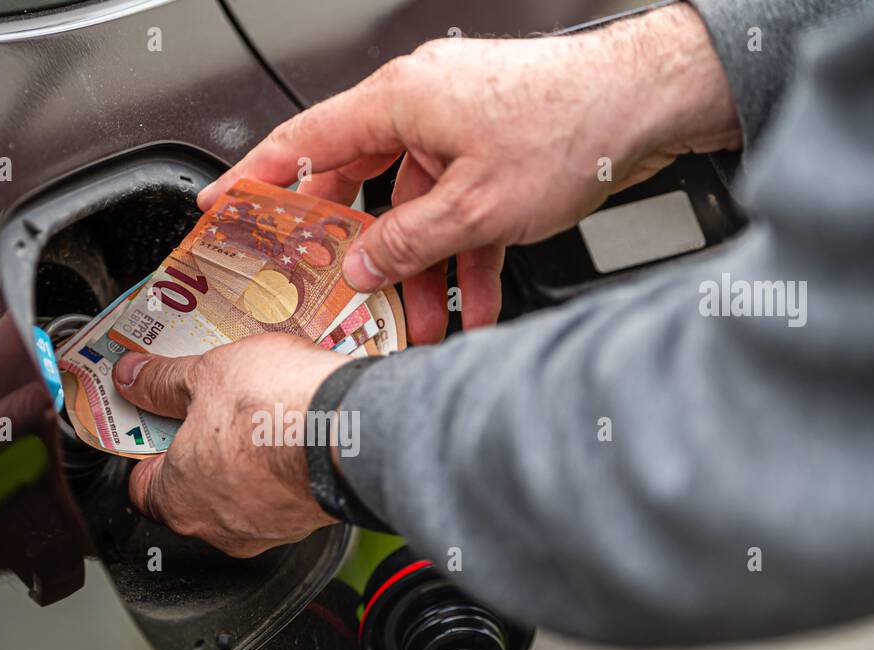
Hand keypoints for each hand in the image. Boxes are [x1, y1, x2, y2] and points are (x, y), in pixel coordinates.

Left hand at [111, 336, 349, 556]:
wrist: (351, 428)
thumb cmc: (275, 410)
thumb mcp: (206, 375)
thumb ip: (162, 381)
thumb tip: (135, 377)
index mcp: (177, 500)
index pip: (140, 486)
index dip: (146, 446)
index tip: (156, 419)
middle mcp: (216, 528)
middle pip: (190, 491)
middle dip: (196, 449)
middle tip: (206, 407)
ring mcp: (265, 531)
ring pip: (238, 496)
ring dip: (241, 462)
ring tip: (253, 415)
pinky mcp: (305, 523)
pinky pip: (279, 496)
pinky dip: (278, 471)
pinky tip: (286, 432)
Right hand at [199, 3, 738, 343]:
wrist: (651, 102)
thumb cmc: (572, 124)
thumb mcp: (474, 206)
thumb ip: (407, 242)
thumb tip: (363, 267)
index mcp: (400, 101)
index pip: (305, 140)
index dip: (257, 177)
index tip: (223, 203)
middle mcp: (423, 108)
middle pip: (360, 184)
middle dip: (355, 251)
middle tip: (331, 290)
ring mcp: (459, 129)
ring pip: (415, 209)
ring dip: (417, 270)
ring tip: (419, 324)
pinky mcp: (493, 153)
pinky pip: (459, 211)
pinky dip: (462, 258)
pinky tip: (475, 306)